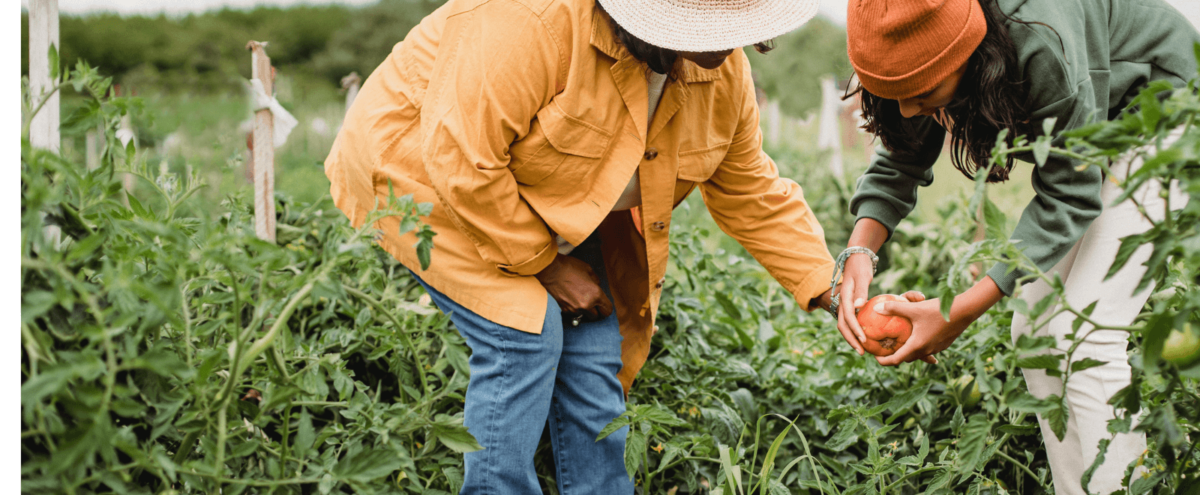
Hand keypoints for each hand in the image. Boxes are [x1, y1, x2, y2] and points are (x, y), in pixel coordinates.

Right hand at [534, 254, 612, 321]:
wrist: (549, 270)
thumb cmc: (569, 267)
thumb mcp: (588, 269)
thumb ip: (595, 280)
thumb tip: (597, 286)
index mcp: (595, 294)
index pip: (607, 310)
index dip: (606, 308)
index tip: (604, 306)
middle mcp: (586, 304)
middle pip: (596, 316)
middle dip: (595, 310)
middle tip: (592, 302)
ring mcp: (574, 309)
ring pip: (583, 315)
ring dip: (583, 310)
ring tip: (578, 298)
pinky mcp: (564, 310)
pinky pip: (572, 313)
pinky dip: (573, 308)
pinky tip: (570, 298)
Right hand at [835, 252, 875, 354]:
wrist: (856, 258)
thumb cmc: (861, 267)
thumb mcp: (862, 277)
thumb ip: (861, 291)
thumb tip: (859, 306)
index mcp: (845, 297)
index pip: (847, 318)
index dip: (854, 330)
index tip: (864, 340)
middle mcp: (842, 303)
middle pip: (842, 326)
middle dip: (851, 340)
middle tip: (862, 352)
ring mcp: (845, 305)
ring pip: (844, 325)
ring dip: (852, 338)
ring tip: (862, 349)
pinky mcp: (849, 306)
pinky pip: (850, 322)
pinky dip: (855, 331)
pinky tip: (865, 338)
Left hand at [871, 277, 1003, 365]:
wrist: (965, 311)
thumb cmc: (937, 310)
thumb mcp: (914, 308)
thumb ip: (894, 308)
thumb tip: (876, 307)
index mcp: (917, 345)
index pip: (896, 360)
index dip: (884, 361)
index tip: (875, 357)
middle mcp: (926, 350)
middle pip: (907, 358)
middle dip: (896, 355)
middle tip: (886, 347)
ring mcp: (937, 348)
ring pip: (918, 354)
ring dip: (909, 350)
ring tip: (901, 342)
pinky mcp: (944, 344)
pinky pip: (929, 348)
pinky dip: (920, 345)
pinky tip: (919, 336)